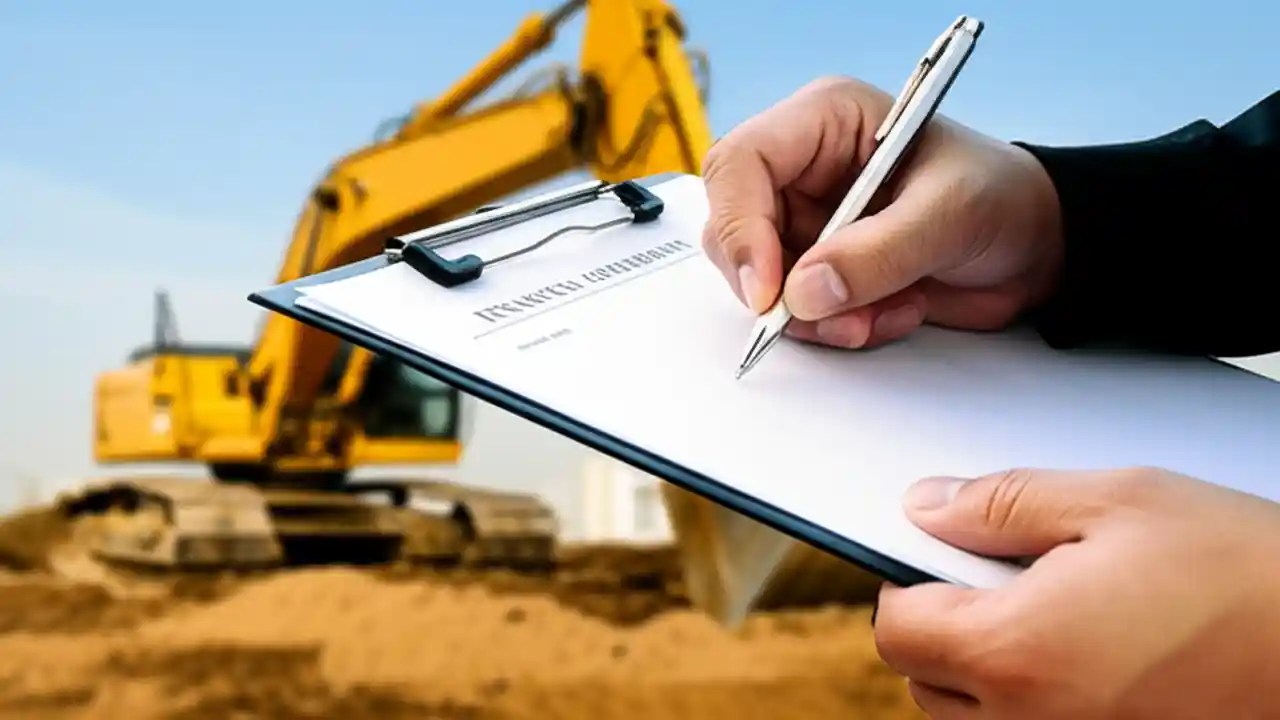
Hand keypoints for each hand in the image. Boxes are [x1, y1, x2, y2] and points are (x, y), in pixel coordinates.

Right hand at [700, 76, 1063, 347]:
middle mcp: (804, 169)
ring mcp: (808, 222)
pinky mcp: (820, 269)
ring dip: (816, 317)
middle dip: (776, 285)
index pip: (740, 164)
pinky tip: (889, 313)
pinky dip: (837, 328)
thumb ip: (878, 254)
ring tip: (882, 313)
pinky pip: (795, 311)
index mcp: (825, 122)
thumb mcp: (951, 216)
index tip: (768, 288)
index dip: (739, 226)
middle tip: (827, 316)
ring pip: (760, 280)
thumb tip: (804, 292)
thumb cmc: (1003, 199)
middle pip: (733, 228)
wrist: (1035, 248)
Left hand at [875, 467, 1279, 718]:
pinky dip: (1035, 700)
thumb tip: (928, 508)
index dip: (904, 583)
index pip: (896, 631)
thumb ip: (1002, 505)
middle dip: (941, 627)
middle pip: (926, 683)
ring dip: (984, 670)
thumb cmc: (1245, 574)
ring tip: (1052, 616)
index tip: (936, 555)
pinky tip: (1087, 657)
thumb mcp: (1117, 502)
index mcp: (1017, 651)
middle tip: (1000, 578)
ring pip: (975, 719)